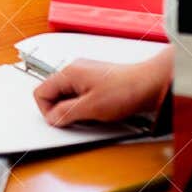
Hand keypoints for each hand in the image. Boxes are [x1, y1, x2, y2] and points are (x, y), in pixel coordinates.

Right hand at [33, 48, 172, 126]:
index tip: (59, 121)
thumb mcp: (91, 108)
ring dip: (76, 110)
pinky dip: (86, 107)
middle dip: (63, 110)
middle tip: (78, 119)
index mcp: (69, 73)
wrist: (150, 84)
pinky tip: (99, 112)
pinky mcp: (96, 82)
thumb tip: (52, 118)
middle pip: (54, 94)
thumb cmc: (126, 90)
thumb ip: (66, 113)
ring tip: (93, 115)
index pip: (41, 92)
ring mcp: (85, 75)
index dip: (47, 110)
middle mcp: (75, 71)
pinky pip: (81, 97)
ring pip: (67, 97)